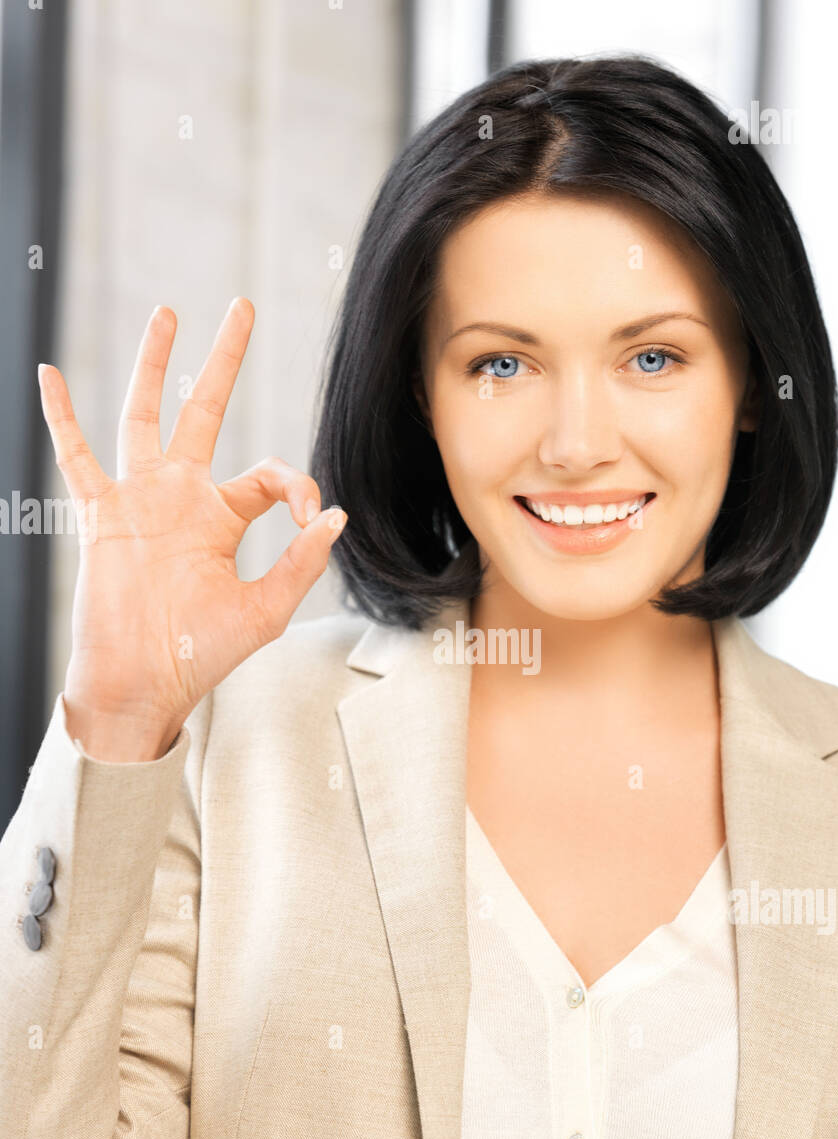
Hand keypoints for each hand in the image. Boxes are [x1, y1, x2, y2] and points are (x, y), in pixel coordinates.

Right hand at [38, 298, 346, 752]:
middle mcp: (182, 498)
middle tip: (239, 305)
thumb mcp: (265, 610)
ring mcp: (139, 499)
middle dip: (222, 360)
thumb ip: (300, 562)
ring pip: (144, 413)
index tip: (309, 513)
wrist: (141, 684)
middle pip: (204, 410)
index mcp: (224, 519)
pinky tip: (49, 373)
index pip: (268, 474)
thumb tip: (337, 515)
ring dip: (153, 363)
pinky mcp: (101, 512)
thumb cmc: (200, 654)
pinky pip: (76, 455)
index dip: (297, 484)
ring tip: (168, 311)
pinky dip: (61, 416)